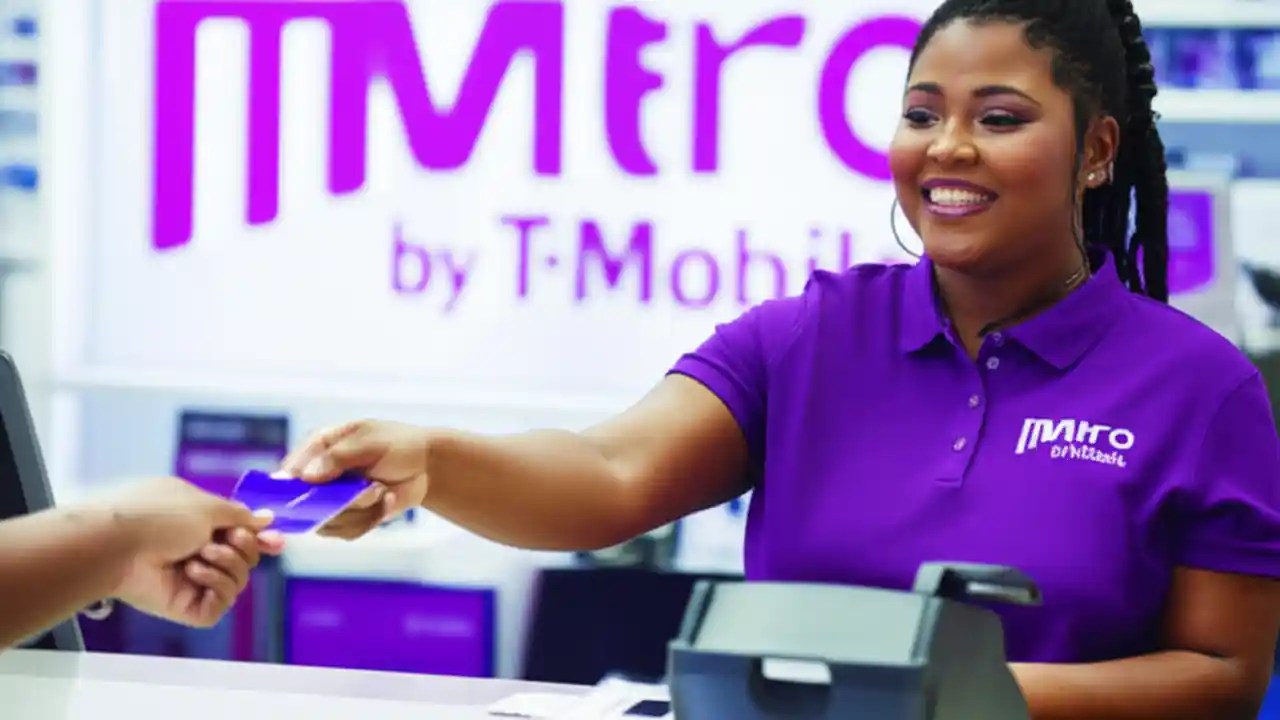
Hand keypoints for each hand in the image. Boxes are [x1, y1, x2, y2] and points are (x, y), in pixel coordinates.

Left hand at [102, 477, 284, 627]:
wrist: (119, 543)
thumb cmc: (158, 516)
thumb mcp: (208, 505)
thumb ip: (242, 516)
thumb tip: (268, 520)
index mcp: (200, 524)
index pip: (240, 535)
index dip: (260, 538)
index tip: (276, 540)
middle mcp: (197, 553)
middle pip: (246, 557)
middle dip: (244, 545)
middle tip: (227, 538)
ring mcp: (193, 582)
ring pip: (239, 579)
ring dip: (228, 562)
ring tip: (200, 555)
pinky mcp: (189, 607)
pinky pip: (224, 600)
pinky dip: (216, 583)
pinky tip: (195, 573)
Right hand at [279, 419, 430, 538]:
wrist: (426, 466)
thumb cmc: (398, 445)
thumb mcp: (370, 441)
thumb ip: (338, 457)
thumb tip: (307, 476)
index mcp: (318, 448)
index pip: (290, 471)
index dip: (292, 487)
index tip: (310, 495)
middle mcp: (318, 477)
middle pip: (304, 505)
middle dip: (339, 502)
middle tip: (373, 488)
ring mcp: (331, 501)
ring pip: (327, 522)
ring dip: (361, 509)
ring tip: (382, 490)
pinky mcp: (348, 519)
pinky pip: (348, 532)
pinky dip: (371, 519)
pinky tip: (388, 500)